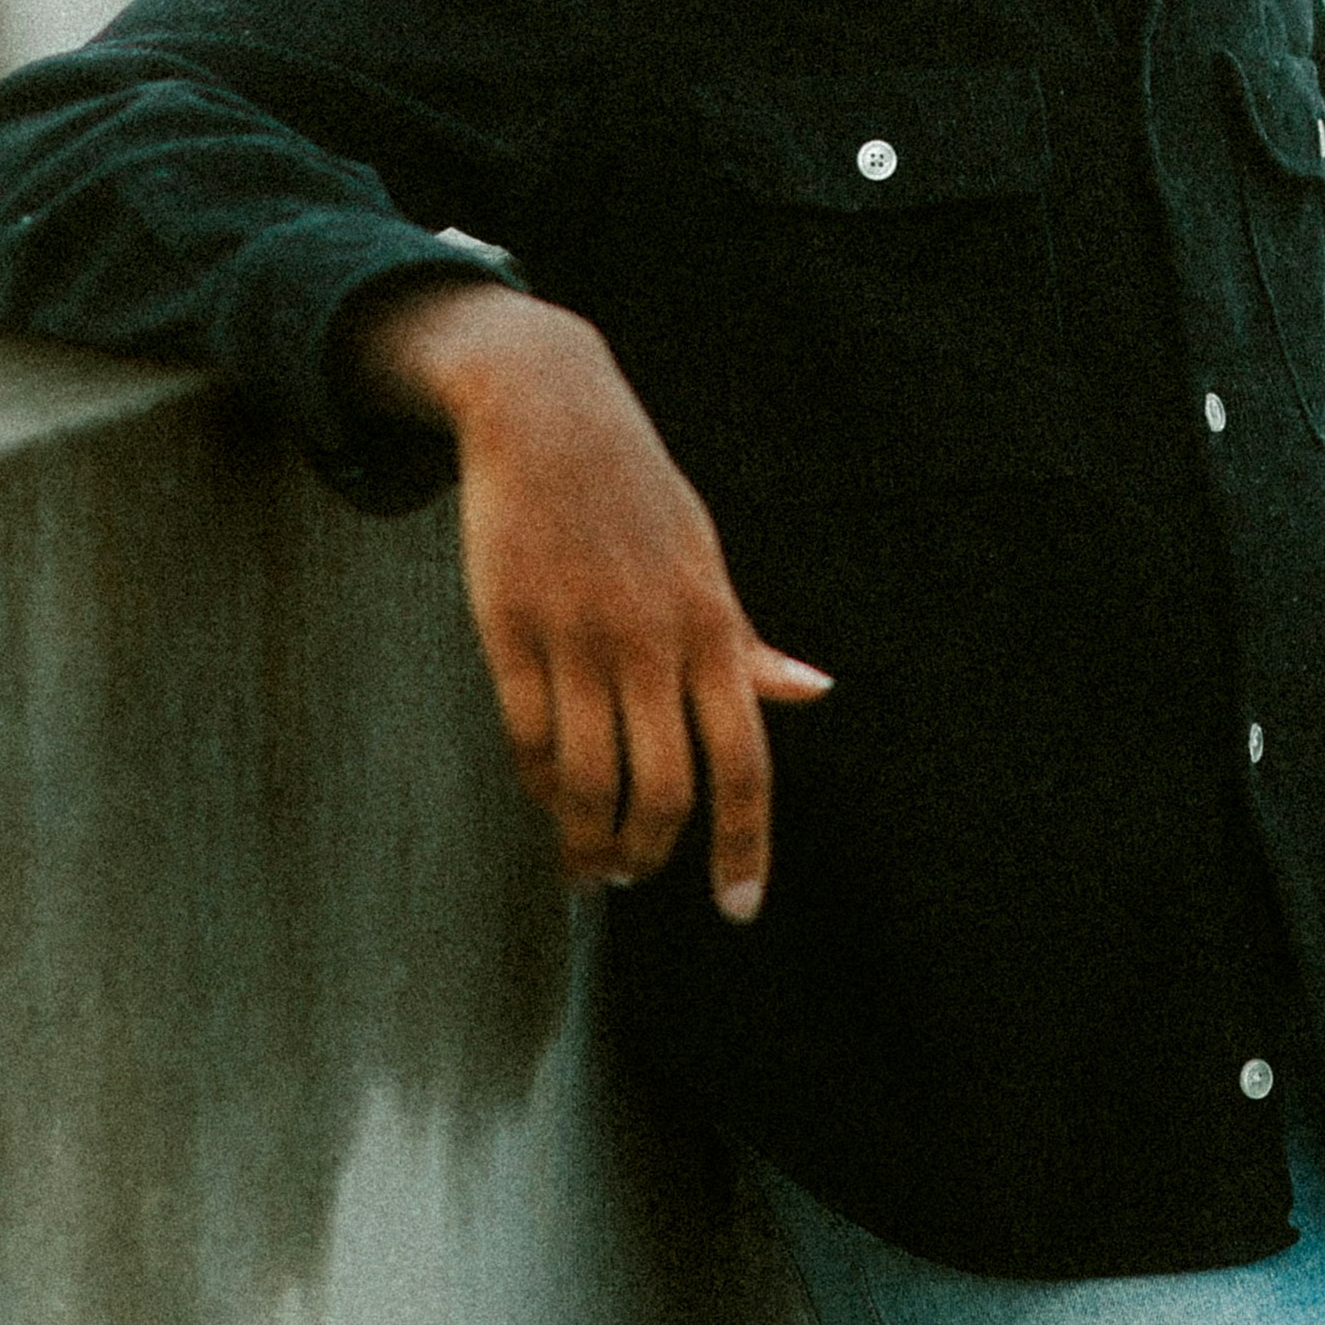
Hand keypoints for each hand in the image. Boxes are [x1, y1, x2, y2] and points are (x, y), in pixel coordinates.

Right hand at [358, 278, 829, 919]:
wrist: (548, 415)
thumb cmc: (639, 497)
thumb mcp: (705, 561)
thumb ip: (746, 642)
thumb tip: (813, 693)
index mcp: (713, 627)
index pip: (743, 762)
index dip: (746, 845)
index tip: (740, 909)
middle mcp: (652, 640)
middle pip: (664, 788)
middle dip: (650, 852)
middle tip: (632, 874)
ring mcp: (579, 635)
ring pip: (588, 780)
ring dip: (588, 842)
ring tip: (588, 867)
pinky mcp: (511, 629)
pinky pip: (529, 737)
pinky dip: (540, 786)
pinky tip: (546, 798)